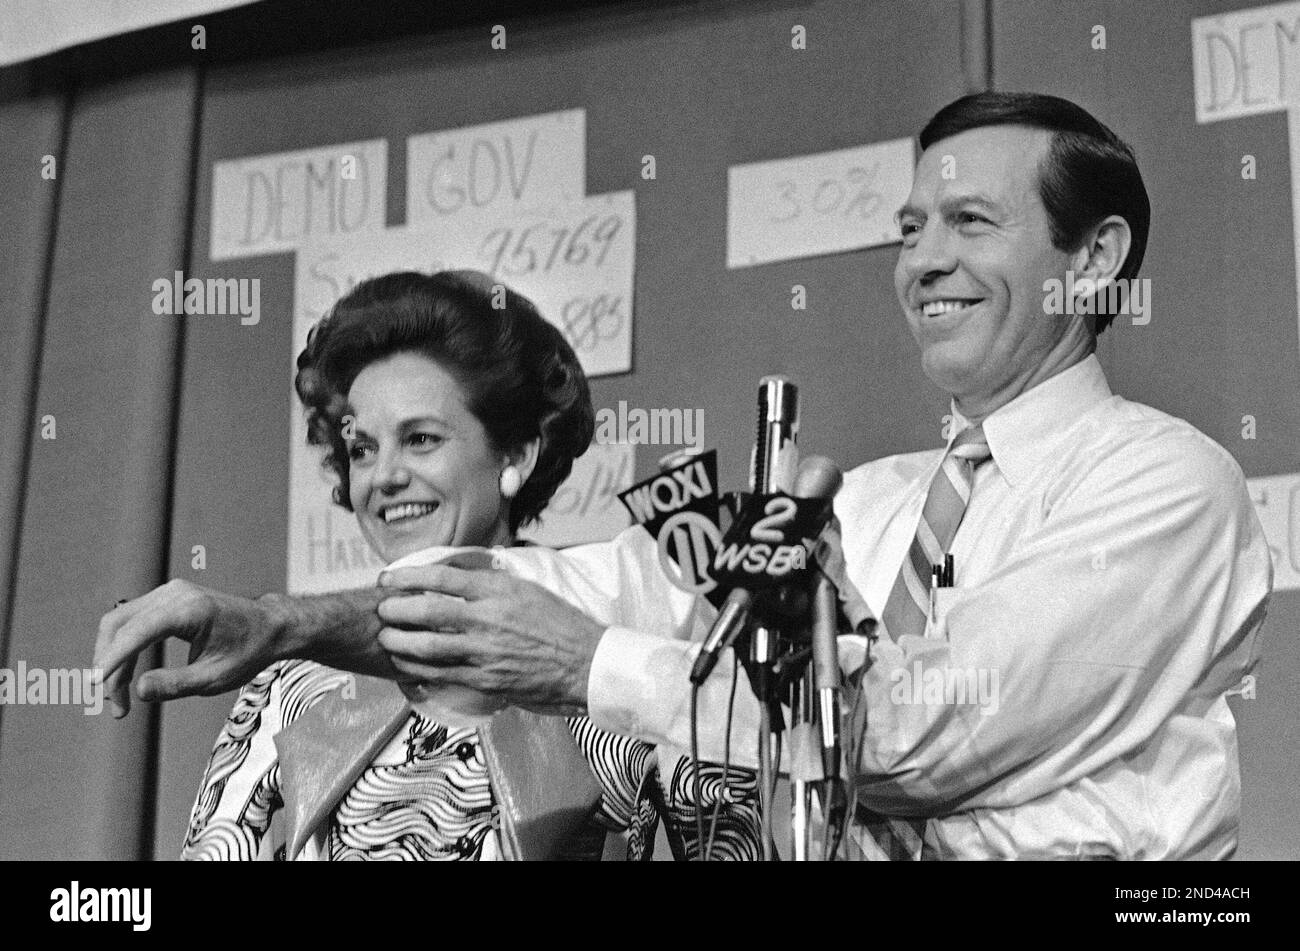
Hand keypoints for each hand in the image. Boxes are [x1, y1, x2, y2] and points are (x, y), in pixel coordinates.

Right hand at [94, 580, 286, 716]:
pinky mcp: (167, 599)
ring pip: (121, 623)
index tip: (95, 685)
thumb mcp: (215, 678)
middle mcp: (175, 594)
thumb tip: (138, 690)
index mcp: (190, 610)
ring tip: (120, 699)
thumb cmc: (248, 652)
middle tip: (115, 705)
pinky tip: (127, 676)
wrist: (269, 627)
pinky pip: (134, 622)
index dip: (112, 659)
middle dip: (108, 665)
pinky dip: (125, 649)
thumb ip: (176, 685)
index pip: (137, 631)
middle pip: (119, 625)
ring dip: (113, 659)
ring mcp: (169, 593)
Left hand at [376, 563, 607, 715]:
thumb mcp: (527, 588)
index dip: (408, 576)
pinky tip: (406, 665)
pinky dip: (419, 669)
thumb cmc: (560, 623)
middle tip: (381, 608)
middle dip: (396, 610)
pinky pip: (443, 674)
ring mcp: (484, 651)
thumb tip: (459, 573)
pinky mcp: (485, 679)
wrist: (584, 661)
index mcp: (497, 590)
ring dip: (401, 642)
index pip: (442, 577)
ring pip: (428, 646)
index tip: (390, 577)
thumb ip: (491, 581)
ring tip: (386, 637)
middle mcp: (487, 619)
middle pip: (427, 611)